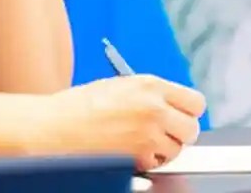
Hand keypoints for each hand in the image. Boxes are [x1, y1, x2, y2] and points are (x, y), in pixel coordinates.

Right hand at [44, 75, 207, 170]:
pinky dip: (148, 162)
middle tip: (164, 134)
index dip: (188, 112)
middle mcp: (154, 109)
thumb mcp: (120, 86)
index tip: (181, 116)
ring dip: (163, 149)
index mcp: (150, 86)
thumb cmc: (78, 107)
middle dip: (180, 133)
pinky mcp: (139, 158)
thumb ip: (150, 94)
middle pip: (192, 129)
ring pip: (177, 150)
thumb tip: (171, 105)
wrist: (54, 127)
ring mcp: (148, 135)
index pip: (196, 102)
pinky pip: (157, 164)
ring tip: (140, 142)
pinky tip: (130, 152)